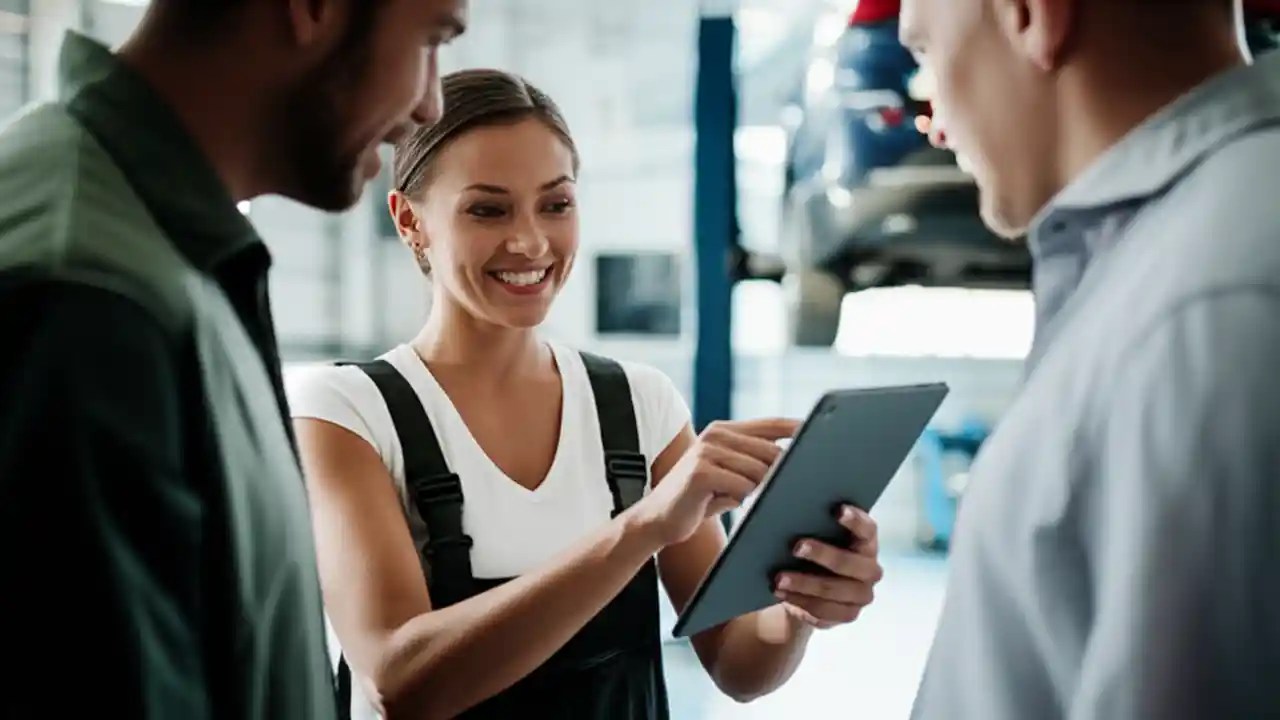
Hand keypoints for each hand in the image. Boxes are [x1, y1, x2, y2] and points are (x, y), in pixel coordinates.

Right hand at [630, 418, 799, 546]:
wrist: (658, 519)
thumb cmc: (699, 500)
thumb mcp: (730, 477)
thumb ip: (755, 466)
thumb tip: (794, 464)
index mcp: (724, 430)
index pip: (770, 424)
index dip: (796, 428)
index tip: (823, 433)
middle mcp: (716, 434)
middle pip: (770, 450)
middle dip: (782, 472)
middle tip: (790, 488)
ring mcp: (707, 450)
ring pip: (758, 470)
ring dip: (760, 489)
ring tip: (747, 498)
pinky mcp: (700, 472)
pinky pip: (742, 486)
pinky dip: (744, 498)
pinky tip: (732, 503)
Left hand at [773, 505, 881, 629]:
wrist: (811, 587)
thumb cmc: (812, 547)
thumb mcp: (813, 531)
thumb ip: (810, 517)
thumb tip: (784, 498)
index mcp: (866, 541)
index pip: (867, 529)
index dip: (854, 520)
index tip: (836, 510)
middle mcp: (870, 568)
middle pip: (849, 562)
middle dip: (822, 554)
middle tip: (795, 547)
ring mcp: (861, 594)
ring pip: (834, 590)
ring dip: (804, 584)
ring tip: (778, 578)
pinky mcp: (847, 614)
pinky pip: (824, 611)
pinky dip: (800, 602)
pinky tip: (781, 593)